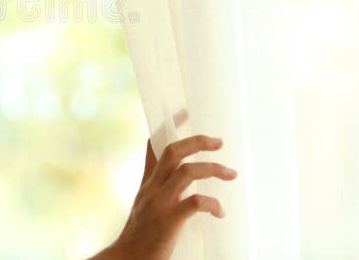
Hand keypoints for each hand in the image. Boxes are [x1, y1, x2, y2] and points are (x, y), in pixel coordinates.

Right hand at [106, 135, 236, 259]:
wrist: (127, 259)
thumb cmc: (141, 236)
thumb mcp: (146, 206)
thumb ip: (161, 191)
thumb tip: (183, 181)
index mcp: (147, 183)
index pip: (153, 146)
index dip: (168, 126)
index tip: (184, 113)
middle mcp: (152, 188)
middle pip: (172, 151)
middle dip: (197, 142)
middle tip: (219, 142)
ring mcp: (160, 202)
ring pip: (187, 172)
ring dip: (212, 169)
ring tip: (231, 174)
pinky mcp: (169, 220)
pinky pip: (195, 202)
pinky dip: (212, 203)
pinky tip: (220, 212)